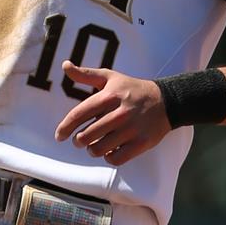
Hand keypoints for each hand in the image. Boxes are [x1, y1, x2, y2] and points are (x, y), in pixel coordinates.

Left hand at [52, 61, 172, 165]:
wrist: (166, 101)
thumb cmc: (132, 89)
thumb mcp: (110, 77)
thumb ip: (85, 74)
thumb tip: (65, 65)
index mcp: (109, 96)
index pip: (79, 114)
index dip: (65, 127)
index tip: (59, 136)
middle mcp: (120, 113)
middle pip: (86, 136)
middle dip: (79, 140)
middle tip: (80, 140)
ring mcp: (131, 129)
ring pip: (99, 149)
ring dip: (92, 149)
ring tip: (94, 145)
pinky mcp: (141, 143)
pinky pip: (115, 159)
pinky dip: (108, 157)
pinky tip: (109, 150)